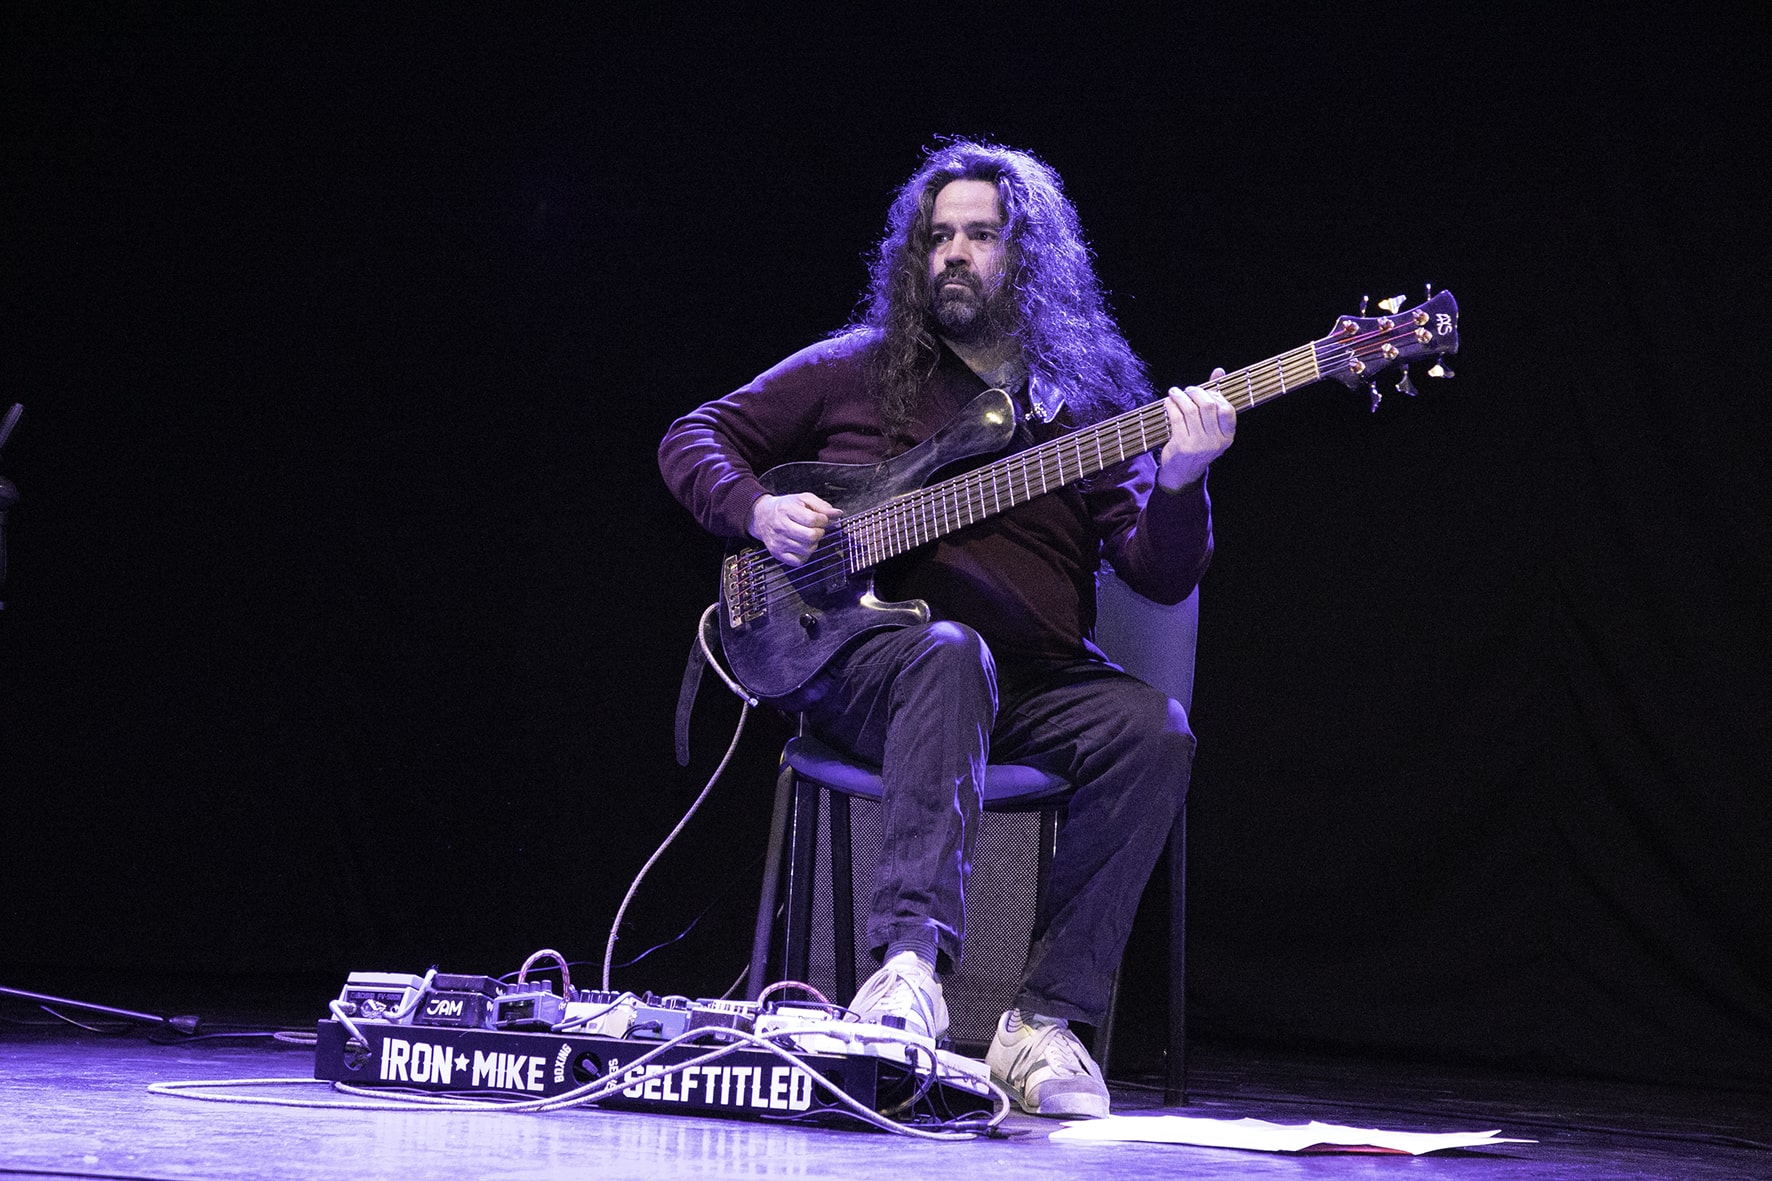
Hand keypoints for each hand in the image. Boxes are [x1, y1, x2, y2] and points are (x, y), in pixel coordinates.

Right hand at [750, 492, 840, 565]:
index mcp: (787, 510)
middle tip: (816, 529)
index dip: (823, 520)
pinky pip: (799, 561)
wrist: (762, 516)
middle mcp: (781, 526)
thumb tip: (837, 513)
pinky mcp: (777, 553)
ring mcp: (778, 542)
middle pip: (810, 536)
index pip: (812, 520)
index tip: (822, 519)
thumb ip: (822, 506)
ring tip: (808, 536)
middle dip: (819, 532)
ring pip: (807, 550)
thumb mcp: (803, 499)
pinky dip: (805, 555)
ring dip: (813, 544)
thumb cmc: (786, 507)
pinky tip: (802, 545)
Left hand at [1157, 368, 1235, 491]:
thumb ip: (1215, 398)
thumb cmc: (1198, 444)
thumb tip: (1219, 371)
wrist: (1183, 473)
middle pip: (1208, 406)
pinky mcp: (1182, 446)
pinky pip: (1176, 418)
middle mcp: (1216, 442)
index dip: (1216, 395)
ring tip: (1174, 392)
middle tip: (1188, 390)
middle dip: (1197, 392)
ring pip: (1191, 410)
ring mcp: (1199, 445)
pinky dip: (1172, 406)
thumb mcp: (1210, 426)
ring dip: (1181, 396)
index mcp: (1227, 437)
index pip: (1227, 410)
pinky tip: (1169, 402)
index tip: (1206, 391)